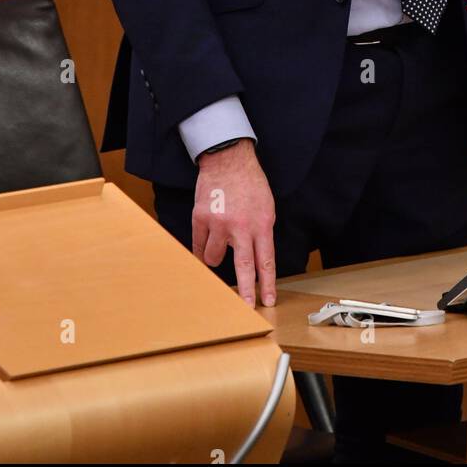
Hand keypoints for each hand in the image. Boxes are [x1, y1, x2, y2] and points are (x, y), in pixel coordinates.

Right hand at [192, 140, 276, 308]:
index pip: (265, 261)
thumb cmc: (250, 183)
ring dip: (216, 257)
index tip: (268, 300)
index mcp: (261, 223)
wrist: (227, 159)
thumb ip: (261, 232)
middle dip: (245, 291)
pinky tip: (205, 244)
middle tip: (247, 308)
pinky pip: (199, 246)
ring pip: (214, 258)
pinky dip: (202, 249)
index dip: (267, 283)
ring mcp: (219, 223)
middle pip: (243, 267)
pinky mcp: (200, 218)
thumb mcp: (266, 207)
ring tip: (220, 243)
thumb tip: (255, 257)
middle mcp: (241, 226)